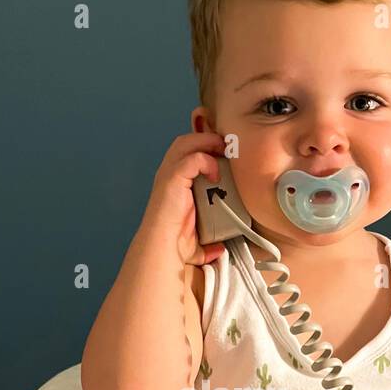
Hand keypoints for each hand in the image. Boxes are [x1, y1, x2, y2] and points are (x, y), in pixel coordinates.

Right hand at [142, 129, 228, 266]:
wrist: (164, 248)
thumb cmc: (175, 245)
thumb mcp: (197, 243)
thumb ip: (209, 244)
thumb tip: (220, 250)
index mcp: (174, 184)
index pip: (188, 153)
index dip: (206, 148)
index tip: (227, 155)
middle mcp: (169, 174)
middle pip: (186, 141)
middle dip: (207, 139)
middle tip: (227, 148)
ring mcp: (169, 174)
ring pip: (187, 143)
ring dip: (207, 142)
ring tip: (223, 151)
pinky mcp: (173, 178)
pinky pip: (193, 158)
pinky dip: (207, 161)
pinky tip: (216, 174)